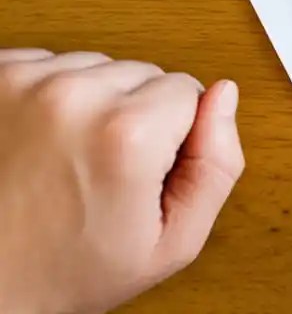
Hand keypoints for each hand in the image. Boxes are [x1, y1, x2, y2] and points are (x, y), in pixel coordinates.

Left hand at [0, 49, 244, 313]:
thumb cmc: (66, 270)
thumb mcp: (171, 243)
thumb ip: (216, 166)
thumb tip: (222, 96)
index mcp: (127, 135)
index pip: (189, 90)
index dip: (175, 138)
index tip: (139, 176)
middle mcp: (74, 97)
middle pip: (144, 73)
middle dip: (135, 115)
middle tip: (103, 171)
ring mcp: (25, 83)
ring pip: (99, 67)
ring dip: (91, 103)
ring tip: (68, 156)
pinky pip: (50, 63)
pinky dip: (50, 94)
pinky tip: (41, 138)